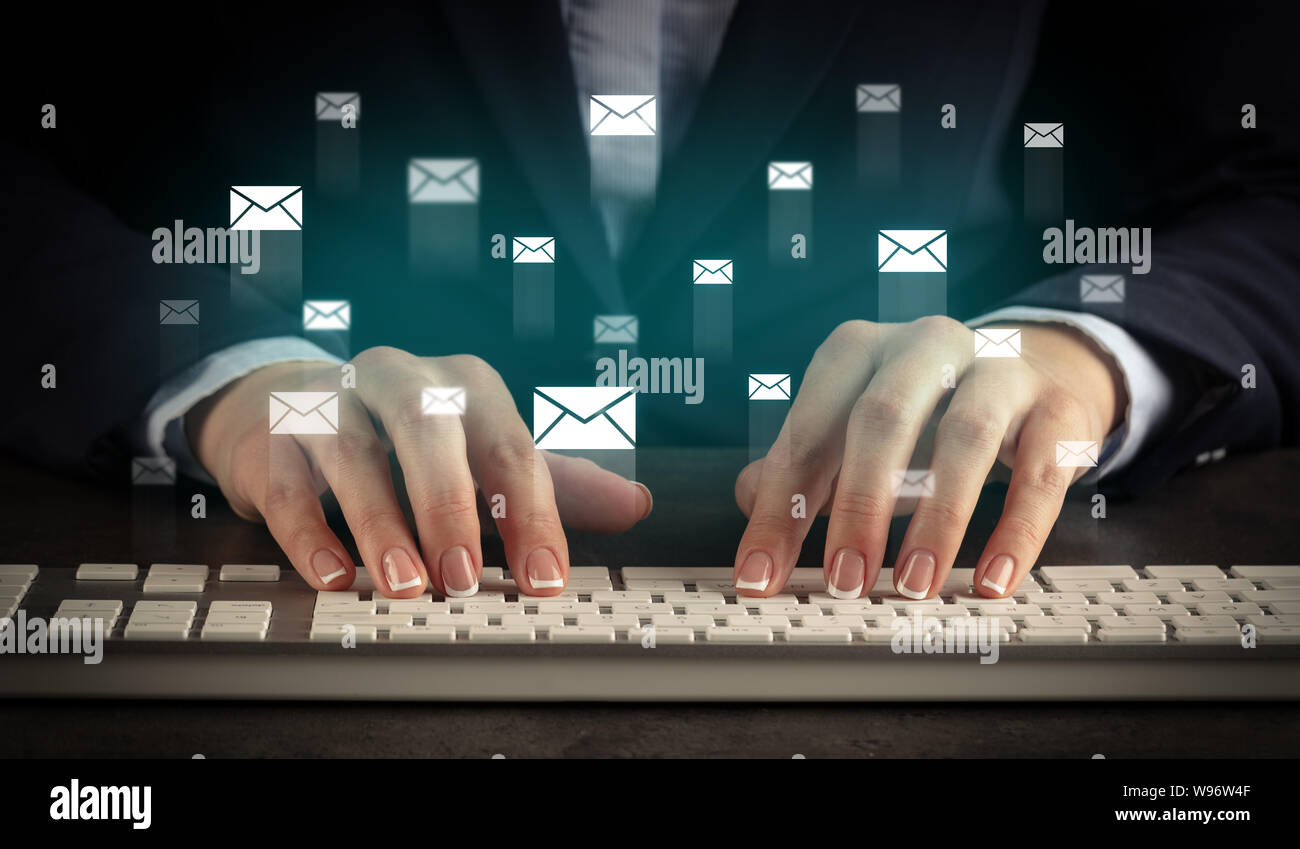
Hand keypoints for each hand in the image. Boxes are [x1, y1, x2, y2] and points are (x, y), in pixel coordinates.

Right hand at [186, 348, 651, 596]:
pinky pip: (287, 483)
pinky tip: (334, 577)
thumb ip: (555, 483)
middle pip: (429, 427)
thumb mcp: (484, 454)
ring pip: (355, 452)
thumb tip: (636, 505)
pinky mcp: (272, 436)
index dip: (531, 514)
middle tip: (465, 579)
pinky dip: (310, 533)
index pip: (509, 446)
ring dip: (382, 522)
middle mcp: (400, 380)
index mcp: (465, 387)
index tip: (546, 580)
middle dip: (451, 505)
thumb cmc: (409, 441)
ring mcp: (331, 401)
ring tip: (405, 585)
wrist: (293, 407)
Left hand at [733, 317, 1125, 599]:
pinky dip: (1017, 531)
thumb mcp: (852, 427)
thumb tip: (747, 499)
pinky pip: (1039, 472)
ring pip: (963, 438)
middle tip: (843, 579)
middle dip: (857, 506)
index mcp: (858, 350)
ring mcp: (997, 370)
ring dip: (935, 520)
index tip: (760, 575)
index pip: (808, 429)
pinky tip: (995, 579)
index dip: (781, 507)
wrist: (1032, 370)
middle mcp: (925, 346)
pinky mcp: (1057, 409)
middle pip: (881, 418)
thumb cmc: (923, 412)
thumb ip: (801, 466)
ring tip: (913, 586)